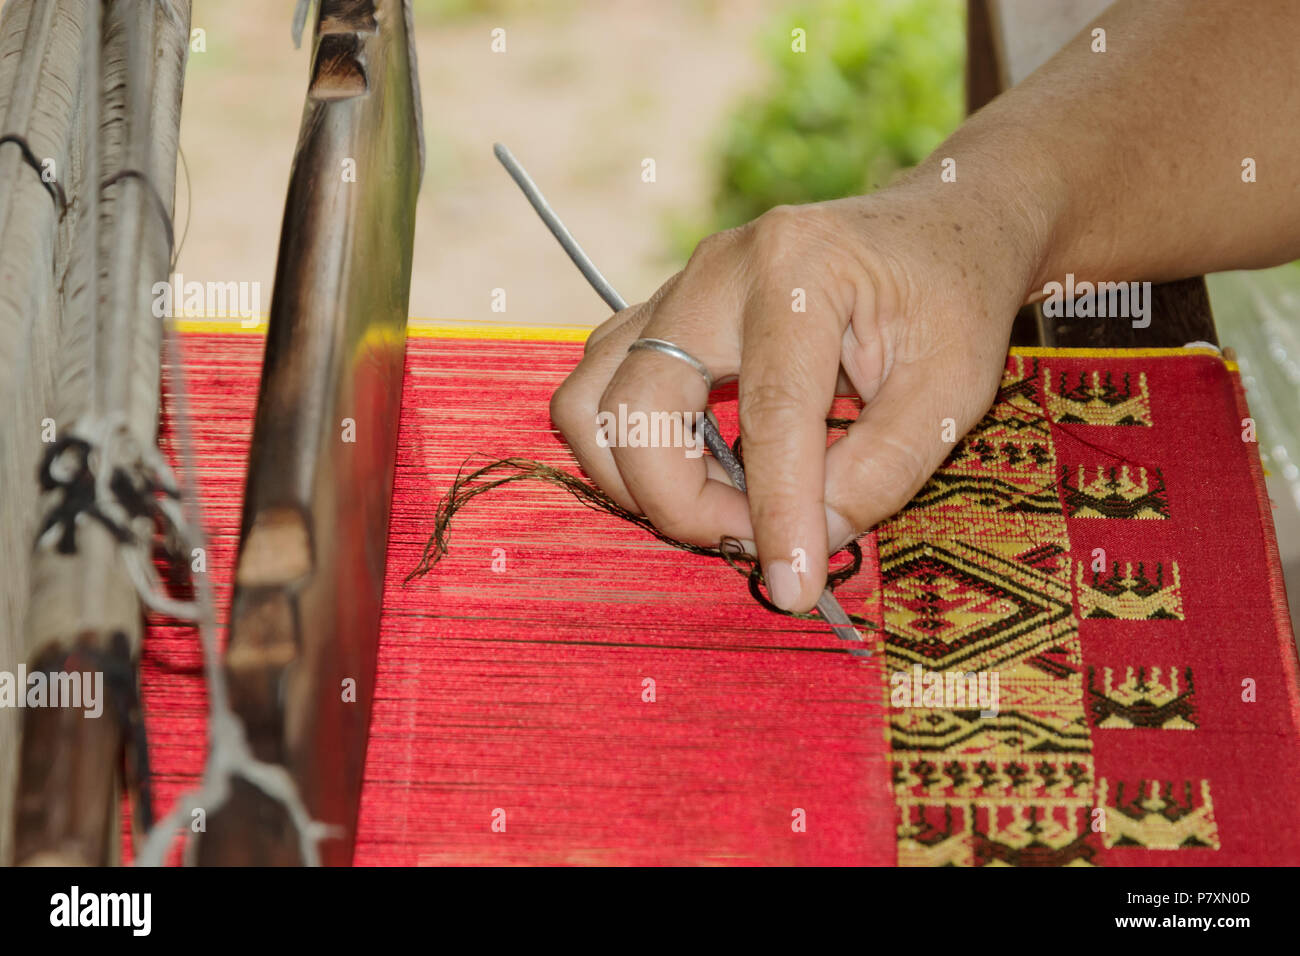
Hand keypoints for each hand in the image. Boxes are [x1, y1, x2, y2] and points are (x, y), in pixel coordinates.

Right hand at [549, 174, 1045, 612]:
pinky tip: (709, 475)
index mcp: (801, 270)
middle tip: (752, 542)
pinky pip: (602, 395)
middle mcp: (718, 271)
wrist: (935, 227)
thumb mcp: (952, 388)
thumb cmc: (952, 300)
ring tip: (726, 507)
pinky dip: (636, 454)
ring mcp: (676, 290)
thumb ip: (882, 470)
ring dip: (640, 479)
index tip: (793, 587)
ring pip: (591, 402)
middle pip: (639, 405)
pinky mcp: (658, 319)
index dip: (775, 513)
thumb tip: (806, 542)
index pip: (769, 413)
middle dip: (680, 502)